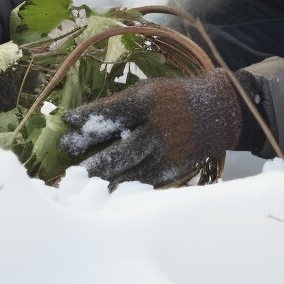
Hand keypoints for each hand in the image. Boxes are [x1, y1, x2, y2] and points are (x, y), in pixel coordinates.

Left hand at [59, 70, 242, 187]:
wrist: (216, 113)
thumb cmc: (172, 99)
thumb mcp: (147, 92)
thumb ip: (118, 107)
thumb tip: (80, 122)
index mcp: (149, 103)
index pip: (113, 113)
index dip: (88, 119)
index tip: (67, 122)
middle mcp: (158, 131)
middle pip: (120, 151)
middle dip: (93, 161)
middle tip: (70, 167)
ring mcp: (167, 154)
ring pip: (130, 173)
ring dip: (104, 180)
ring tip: (82, 184)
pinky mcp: (172, 171)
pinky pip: (142, 183)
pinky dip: (122, 188)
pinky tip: (104, 191)